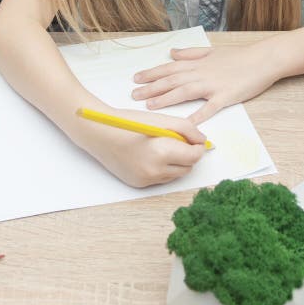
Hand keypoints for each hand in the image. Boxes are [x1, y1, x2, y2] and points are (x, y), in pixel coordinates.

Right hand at [77, 107, 206, 188]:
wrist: (101, 134)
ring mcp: (146, 180)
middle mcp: (155, 171)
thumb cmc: (130, 123)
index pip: (194, 156)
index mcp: (162, 152)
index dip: (198, 148)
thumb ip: (187, 129)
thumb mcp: (162, 120)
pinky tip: (151, 156)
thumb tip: (202, 141)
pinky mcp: (139, 184)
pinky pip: (160, 179)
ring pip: (174, 175)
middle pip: (187, 168)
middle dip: (188, 156)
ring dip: (176, 163)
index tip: (195, 141)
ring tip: (164, 147)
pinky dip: (162, 169)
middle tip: (180, 142)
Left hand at [131, 44, 277, 123]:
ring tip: (150, 107)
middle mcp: (201, 73)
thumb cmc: (238, 56)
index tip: (136, 79)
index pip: (169, 69)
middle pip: (171, 81)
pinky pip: (209, 108)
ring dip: (166, 99)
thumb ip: (190, 54)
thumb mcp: (211, 51)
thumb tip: (172, 53)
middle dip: (151, 88)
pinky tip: (186, 124)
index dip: (151, 74)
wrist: (262, 59)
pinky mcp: (225, 97)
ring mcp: (212, 85)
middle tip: (133, 95)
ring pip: (184, 92)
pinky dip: (197, 116)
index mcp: (197, 64)